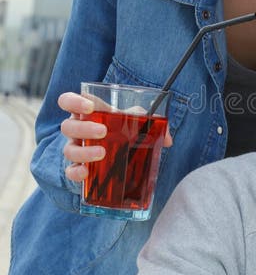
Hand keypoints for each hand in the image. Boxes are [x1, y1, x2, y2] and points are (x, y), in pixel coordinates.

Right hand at [58, 91, 172, 183]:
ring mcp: (76, 150)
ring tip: (102, 154)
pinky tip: (86, 173)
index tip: (89, 107)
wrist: (115, 156)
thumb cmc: (121, 132)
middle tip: (102, 131)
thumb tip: (168, 138)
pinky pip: (70, 171)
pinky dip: (76, 172)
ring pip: (68, 149)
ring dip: (83, 151)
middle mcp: (77, 131)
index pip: (68, 102)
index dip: (74, 102)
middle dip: (83, 128)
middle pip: (68, 126)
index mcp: (87, 114)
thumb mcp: (134, 122)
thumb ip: (150, 123)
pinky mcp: (78, 169)